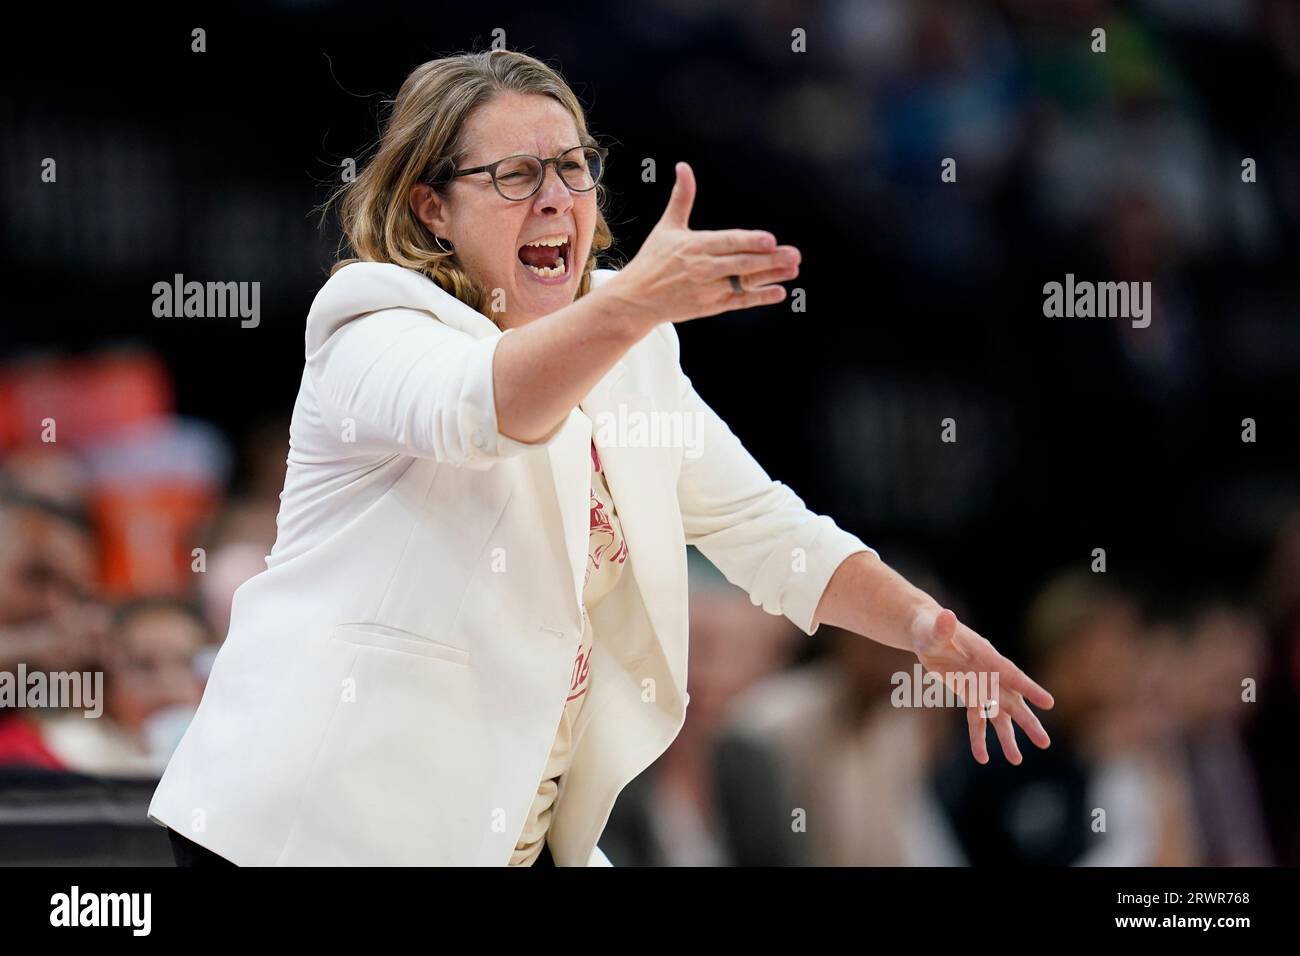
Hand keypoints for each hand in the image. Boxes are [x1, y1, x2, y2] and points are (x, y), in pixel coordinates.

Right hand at [603, 161, 800, 326]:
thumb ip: (682, 198)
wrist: (637, 299)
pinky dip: (759, 297)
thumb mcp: (667, 227)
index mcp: (695, 246)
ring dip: (770, 276)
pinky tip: (778, 292)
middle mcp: (703, 268)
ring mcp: (708, 289)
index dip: (751, 241)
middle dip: (770, 259)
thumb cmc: (653, 261)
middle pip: (742, 263)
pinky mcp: (710, 307)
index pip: (729, 242)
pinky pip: (740, 301)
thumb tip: (683, 167)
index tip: (771, 240)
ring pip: (745, 282)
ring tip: (792, 270)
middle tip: (794, 255)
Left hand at [909, 606, 1054, 764]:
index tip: (1048, 703)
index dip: (1029, 688)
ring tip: (1016, 761)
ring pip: (998, 716)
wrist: (927, 633)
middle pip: (1012, 701)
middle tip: (1044, 743)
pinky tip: (982, 758)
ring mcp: (981, 686)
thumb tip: (946, 616)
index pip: (1011, 674)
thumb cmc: (931, 627)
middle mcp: (989, 674)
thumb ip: (942, 627)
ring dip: (1007, 737)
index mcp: (987, 657)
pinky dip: (978, 738)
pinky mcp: (969, 695)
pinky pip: (976, 720)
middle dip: (1027, 722)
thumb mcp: (934, 628)